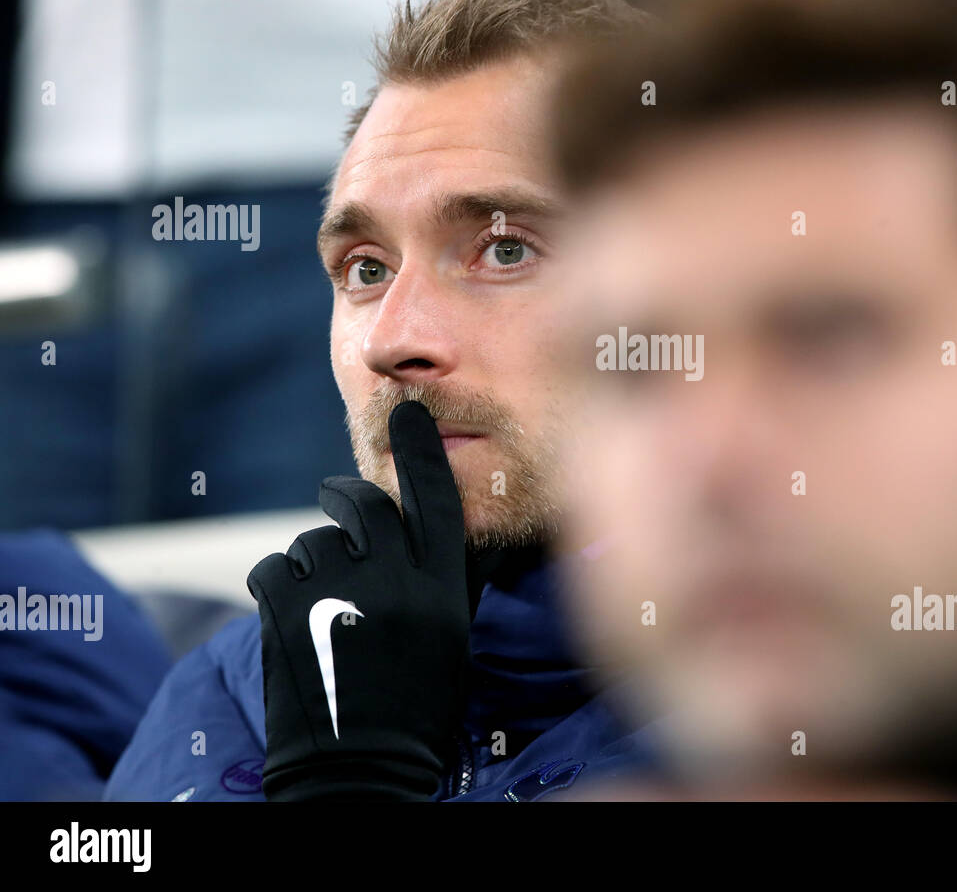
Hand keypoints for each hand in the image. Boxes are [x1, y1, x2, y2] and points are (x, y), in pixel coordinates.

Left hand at [247, 400, 472, 799]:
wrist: (357, 772)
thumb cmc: (414, 710)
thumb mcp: (451, 640)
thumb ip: (448, 580)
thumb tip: (454, 530)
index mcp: (440, 588)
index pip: (434, 498)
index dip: (420, 450)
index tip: (407, 414)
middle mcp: (393, 581)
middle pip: (365, 505)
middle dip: (348, 501)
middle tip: (338, 509)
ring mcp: (336, 594)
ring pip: (313, 540)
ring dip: (312, 564)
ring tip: (322, 611)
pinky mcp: (283, 612)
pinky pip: (272, 567)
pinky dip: (276, 587)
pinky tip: (290, 619)